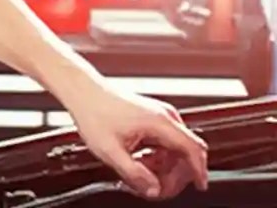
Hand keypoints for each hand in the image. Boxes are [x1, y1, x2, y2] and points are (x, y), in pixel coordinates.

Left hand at [66, 82, 208, 199]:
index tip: (199, 186)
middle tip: (157, 188)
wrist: (82, 91)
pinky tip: (139, 162)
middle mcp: (164, 117)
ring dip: (164, 166)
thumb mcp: (109, 151)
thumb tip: (153, 190)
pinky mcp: (151, 118)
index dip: (199, 170)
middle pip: (186, 152)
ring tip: (141, 174)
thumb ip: (133, 173)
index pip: (193, 149)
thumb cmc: (93, 113)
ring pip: (175, 148)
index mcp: (160, 122)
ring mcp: (159, 116)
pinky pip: (165, 142)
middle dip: (175, 174)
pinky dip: (157, 156)